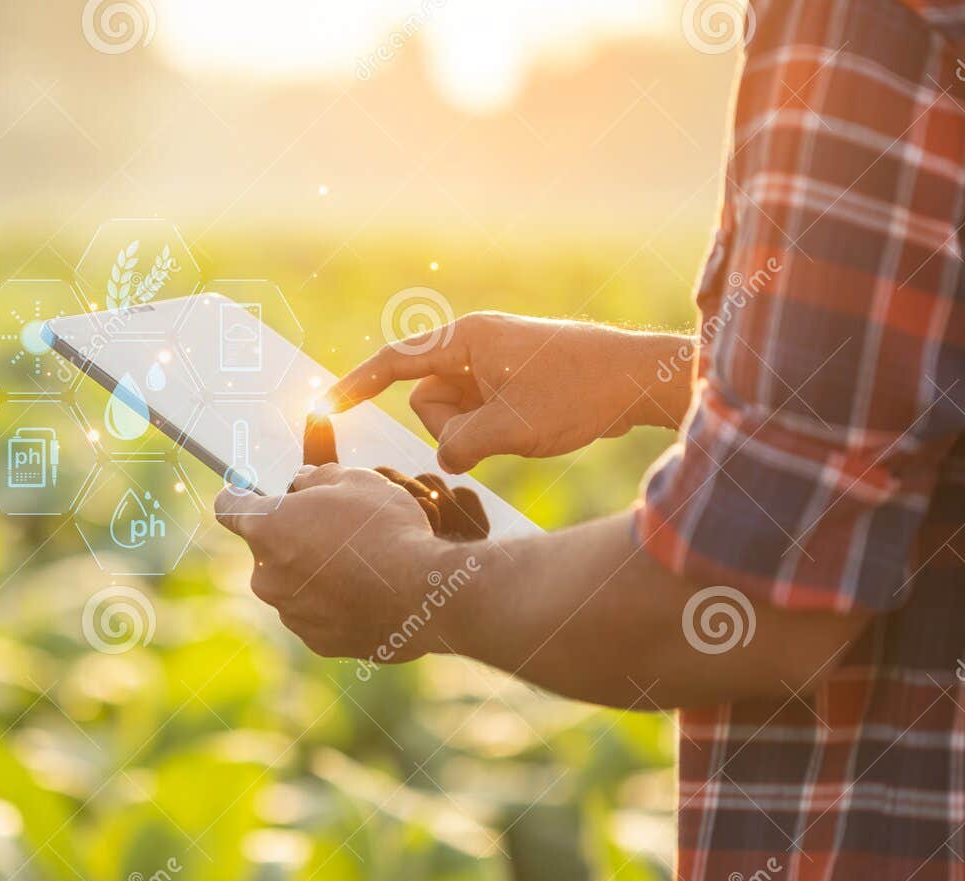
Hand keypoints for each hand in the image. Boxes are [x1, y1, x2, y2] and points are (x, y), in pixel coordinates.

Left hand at [213, 465, 462, 661]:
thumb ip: (317, 476)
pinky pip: (317, 614)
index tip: (253, 493)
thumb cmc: (387, 528)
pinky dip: (335, 603)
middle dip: (292, 536)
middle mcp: (265, 575)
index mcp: (266, 528)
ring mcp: (290, 612)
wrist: (423, 594)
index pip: (228, 504)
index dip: (241, 494)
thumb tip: (302, 482)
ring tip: (361, 564)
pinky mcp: (316, 641)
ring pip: (292, 583)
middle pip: (267, 548)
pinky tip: (368, 593)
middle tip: (337, 528)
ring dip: (314, 572)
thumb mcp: (355, 480)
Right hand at [327, 312, 692, 471]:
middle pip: (427, 399)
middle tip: (504, 430)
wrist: (641, 381)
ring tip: (527, 428)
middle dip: (452, 426)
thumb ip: (461, 446)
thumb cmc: (579, 393)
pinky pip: (480, 413)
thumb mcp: (512, 428)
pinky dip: (495, 429)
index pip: (394, 363)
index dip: (356, 387)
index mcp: (466, 340)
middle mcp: (474, 345)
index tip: (323, 407)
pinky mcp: (512, 380)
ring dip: (477, 432)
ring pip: (454, 412)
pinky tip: (536, 426)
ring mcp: (494, 362)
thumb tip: (447, 458)